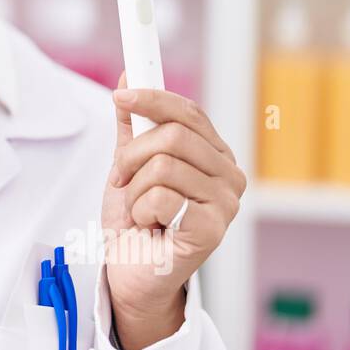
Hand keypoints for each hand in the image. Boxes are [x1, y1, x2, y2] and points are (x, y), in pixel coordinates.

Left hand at [101, 74, 246, 349]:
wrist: (129, 273)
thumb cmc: (135, 221)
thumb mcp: (128, 165)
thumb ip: (132, 126)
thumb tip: (129, 77)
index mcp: (213, 156)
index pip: (189, 113)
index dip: (153, 98)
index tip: (120, 95)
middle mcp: (229, 176)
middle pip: (174, 134)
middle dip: (132, 153)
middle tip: (121, 176)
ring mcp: (226, 204)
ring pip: (164, 165)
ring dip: (135, 189)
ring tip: (140, 210)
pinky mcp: (213, 230)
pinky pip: (163, 198)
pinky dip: (141, 211)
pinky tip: (150, 226)